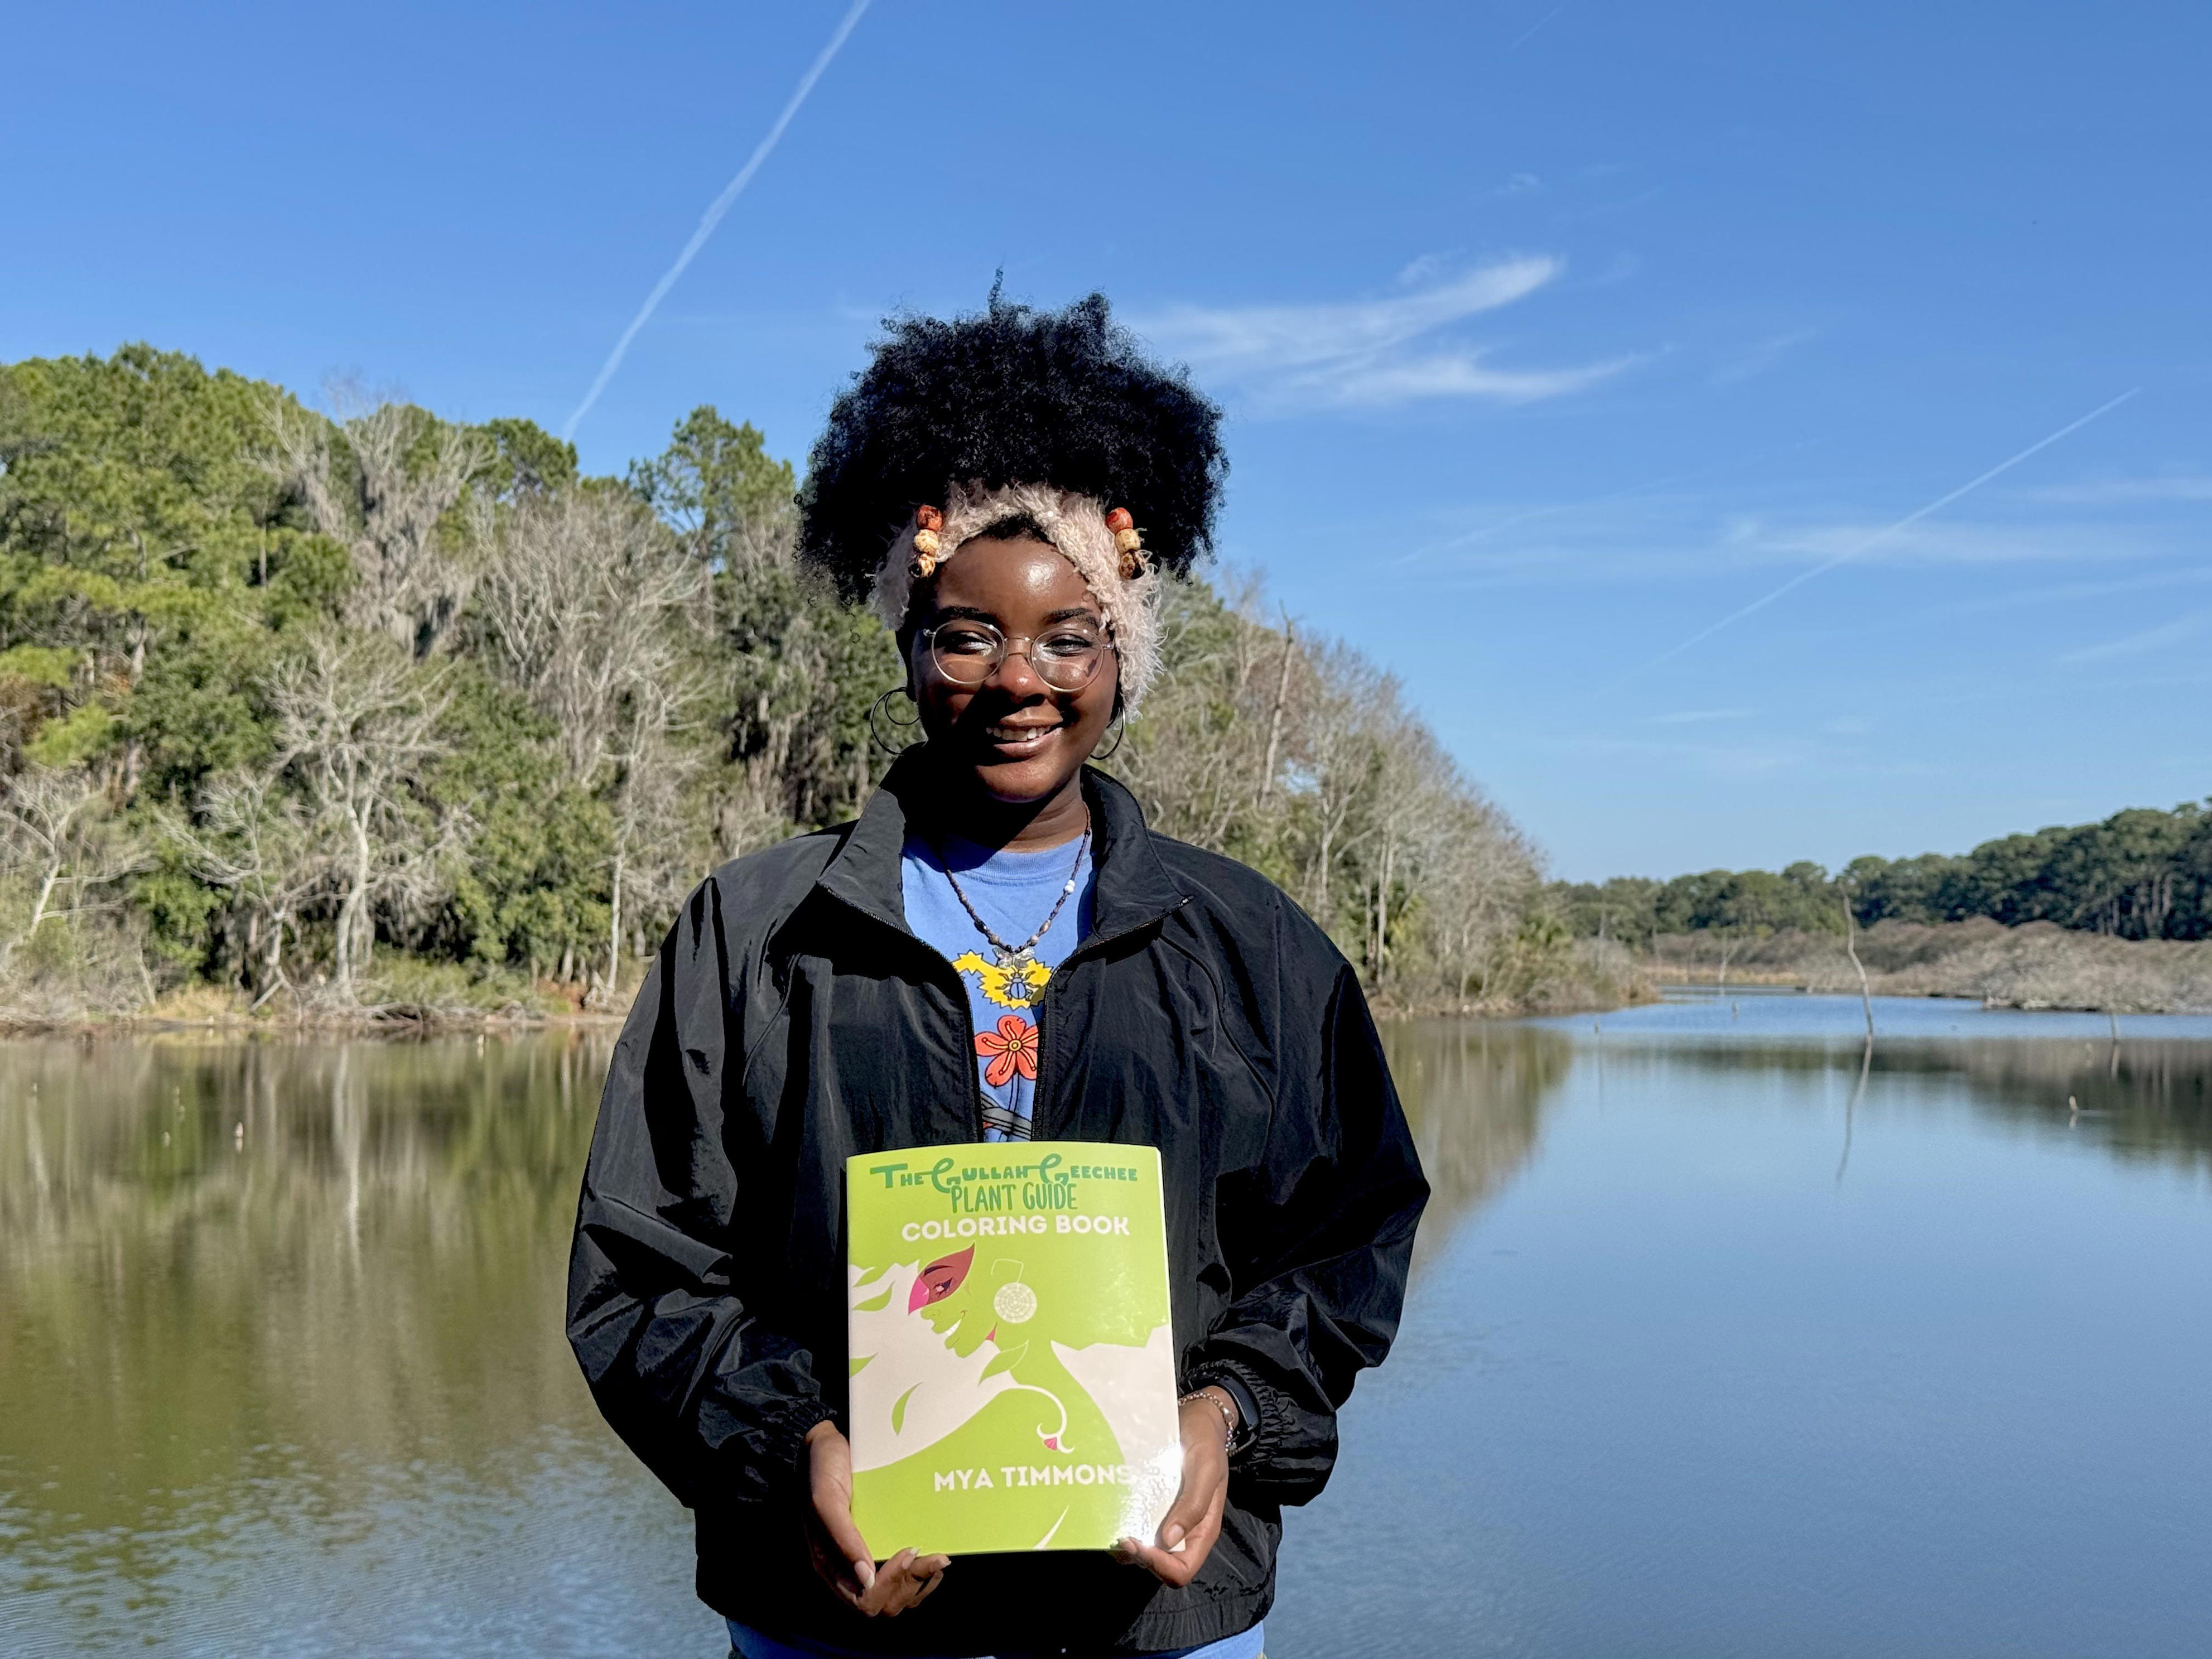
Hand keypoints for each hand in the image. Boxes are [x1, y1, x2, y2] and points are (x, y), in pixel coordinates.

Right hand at [802, 1421, 949, 1616]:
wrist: (828, 1443)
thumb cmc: (822, 1469)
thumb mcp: (827, 1499)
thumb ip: (842, 1537)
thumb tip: (866, 1578)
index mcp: (830, 1564)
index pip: (863, 1600)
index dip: (889, 1585)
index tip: (909, 1550)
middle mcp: (848, 1568)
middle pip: (884, 1603)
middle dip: (911, 1584)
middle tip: (935, 1557)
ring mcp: (865, 1559)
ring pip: (897, 1595)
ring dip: (921, 1582)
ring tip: (939, 1558)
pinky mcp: (880, 1545)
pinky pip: (903, 1577)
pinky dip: (922, 1573)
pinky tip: (933, 1554)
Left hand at [1115, 1389, 1232, 1585]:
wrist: (1197, 1418)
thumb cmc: (1205, 1442)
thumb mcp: (1206, 1469)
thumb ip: (1193, 1504)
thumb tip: (1169, 1540)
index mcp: (1202, 1530)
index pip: (1181, 1570)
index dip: (1158, 1565)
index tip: (1136, 1542)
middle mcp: (1184, 1533)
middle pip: (1160, 1566)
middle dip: (1138, 1556)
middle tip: (1119, 1534)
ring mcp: (1167, 1521)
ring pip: (1145, 1552)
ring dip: (1127, 1547)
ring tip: (1113, 1527)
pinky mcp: (1154, 1508)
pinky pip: (1138, 1528)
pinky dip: (1124, 1527)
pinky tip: (1114, 1513)